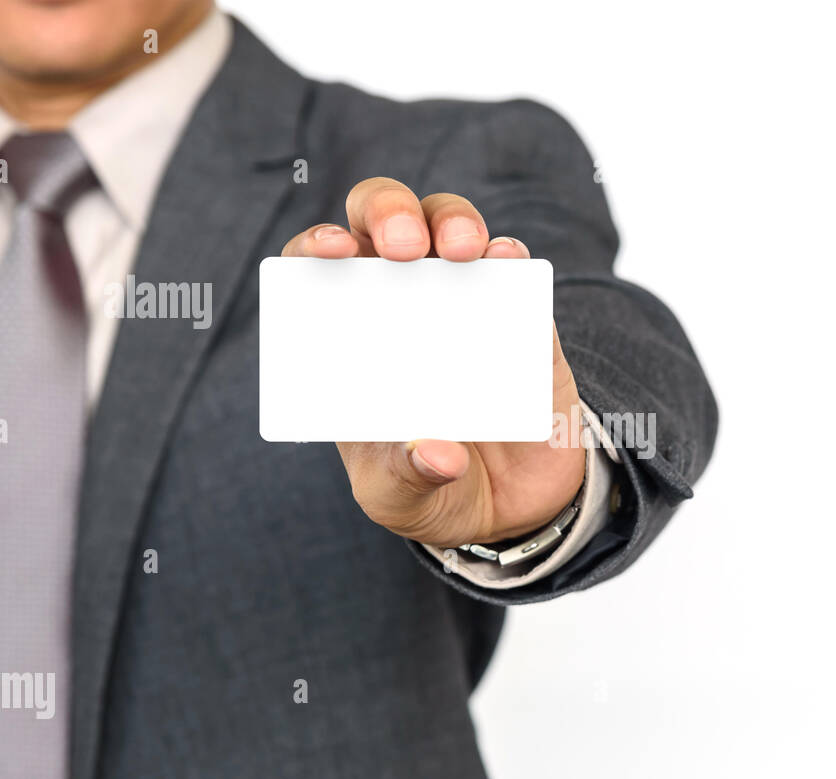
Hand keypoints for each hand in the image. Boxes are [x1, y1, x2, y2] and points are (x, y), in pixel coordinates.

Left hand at [281, 178, 585, 546]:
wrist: (512, 510)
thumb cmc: (430, 492)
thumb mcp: (399, 499)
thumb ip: (407, 478)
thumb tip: (438, 454)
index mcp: (349, 338)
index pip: (319, 270)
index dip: (315, 246)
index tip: (329, 253)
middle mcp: (399, 303)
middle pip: (383, 222)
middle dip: (390, 212)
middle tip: (405, 248)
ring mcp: (461, 303)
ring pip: (449, 226)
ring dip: (453, 221)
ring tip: (462, 250)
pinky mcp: (520, 319)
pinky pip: (513, 270)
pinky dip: (510, 257)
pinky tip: (507, 260)